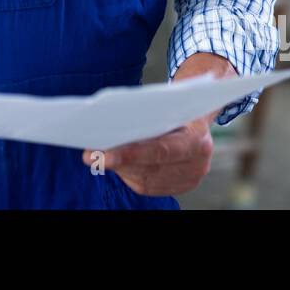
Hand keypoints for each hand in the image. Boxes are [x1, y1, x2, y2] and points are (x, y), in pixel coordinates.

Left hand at [81, 52, 236, 196]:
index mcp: (197, 140)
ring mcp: (189, 179)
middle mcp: (197, 165)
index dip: (131, 154)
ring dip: (119, 168)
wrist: (199, 115)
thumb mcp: (169, 103)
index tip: (103, 155)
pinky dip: (128, 173)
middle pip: (150, 169)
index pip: (161, 151)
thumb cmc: (177, 105)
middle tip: (90, 155)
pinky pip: (147, 186)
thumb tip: (109, 122)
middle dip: (118, 161)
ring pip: (145, 181)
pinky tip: (114, 162)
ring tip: (97, 156)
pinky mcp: (179, 187)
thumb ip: (147, 114)